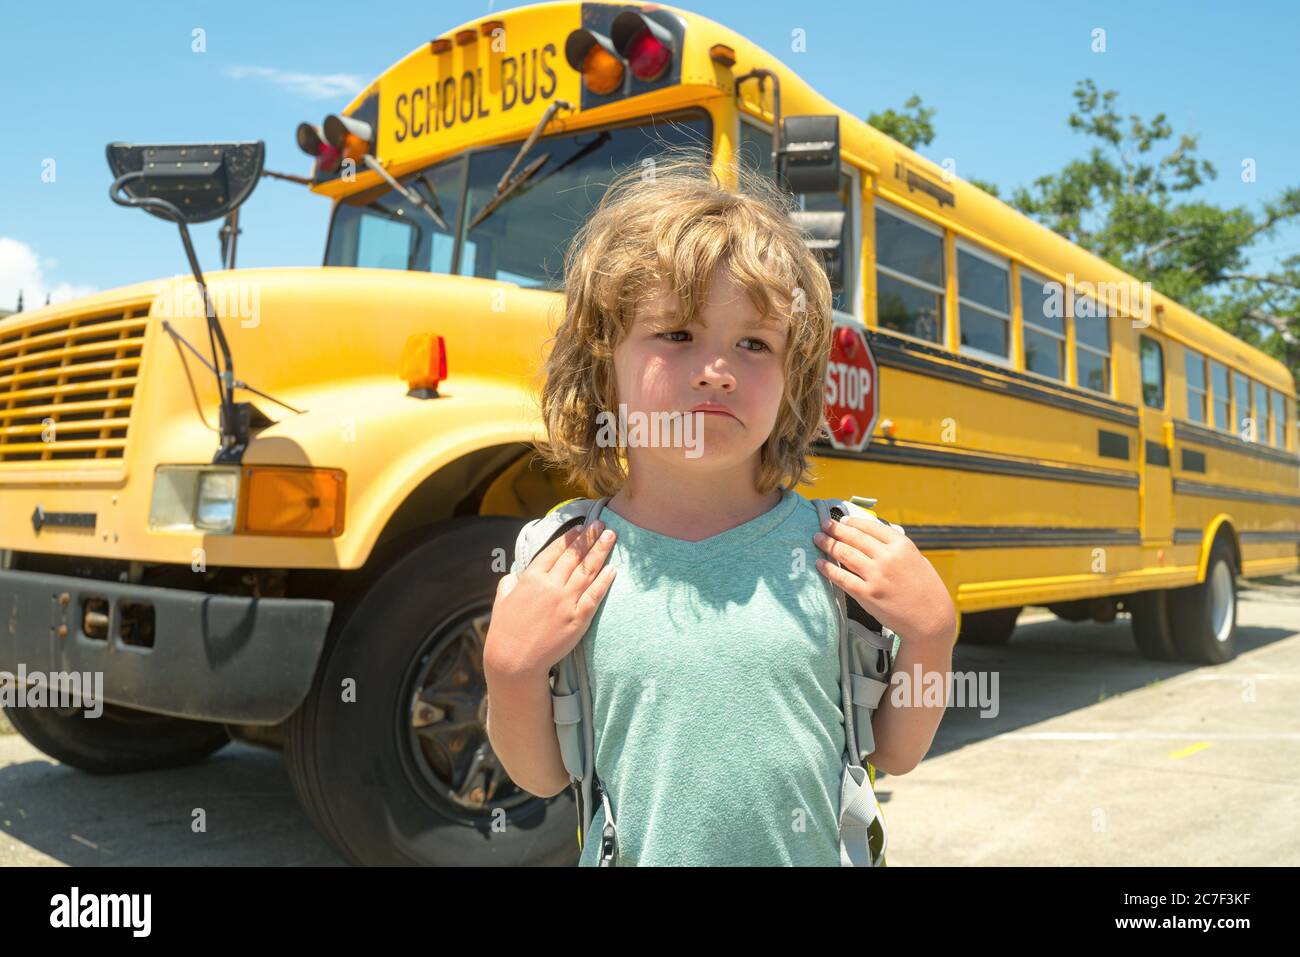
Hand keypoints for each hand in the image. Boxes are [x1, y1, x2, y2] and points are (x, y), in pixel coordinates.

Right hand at [484, 520, 617, 677]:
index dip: (569, 537)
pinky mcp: (577, 619)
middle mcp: (550, 586)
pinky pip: (595, 595)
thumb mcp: (502, 600)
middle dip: (589, 537)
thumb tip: (514, 575)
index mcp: (531, 578)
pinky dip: (605, 580)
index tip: (580, 527)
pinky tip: (612, 568)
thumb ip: (510, 583)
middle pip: (574, 556)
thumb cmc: (506, 631)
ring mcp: (565, 602)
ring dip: (600, 551)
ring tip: (610, 536)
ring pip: (587, 570)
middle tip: (601, 524)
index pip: (554, 551)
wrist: (514, 661)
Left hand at [813, 515, 954, 644]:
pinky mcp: (867, 594)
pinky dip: (827, 568)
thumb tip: (874, 537)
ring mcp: (876, 575)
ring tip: (818, 538)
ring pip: (844, 554)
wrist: (930, 619)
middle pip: (854, 537)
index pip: (870, 526)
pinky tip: (819, 563)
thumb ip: (896, 548)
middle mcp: (887, 557)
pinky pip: (841, 577)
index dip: (853, 522)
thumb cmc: (926, 589)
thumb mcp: (916, 559)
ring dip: (828, 544)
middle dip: (836, 529)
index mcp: (902, 545)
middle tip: (824, 524)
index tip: (842, 519)